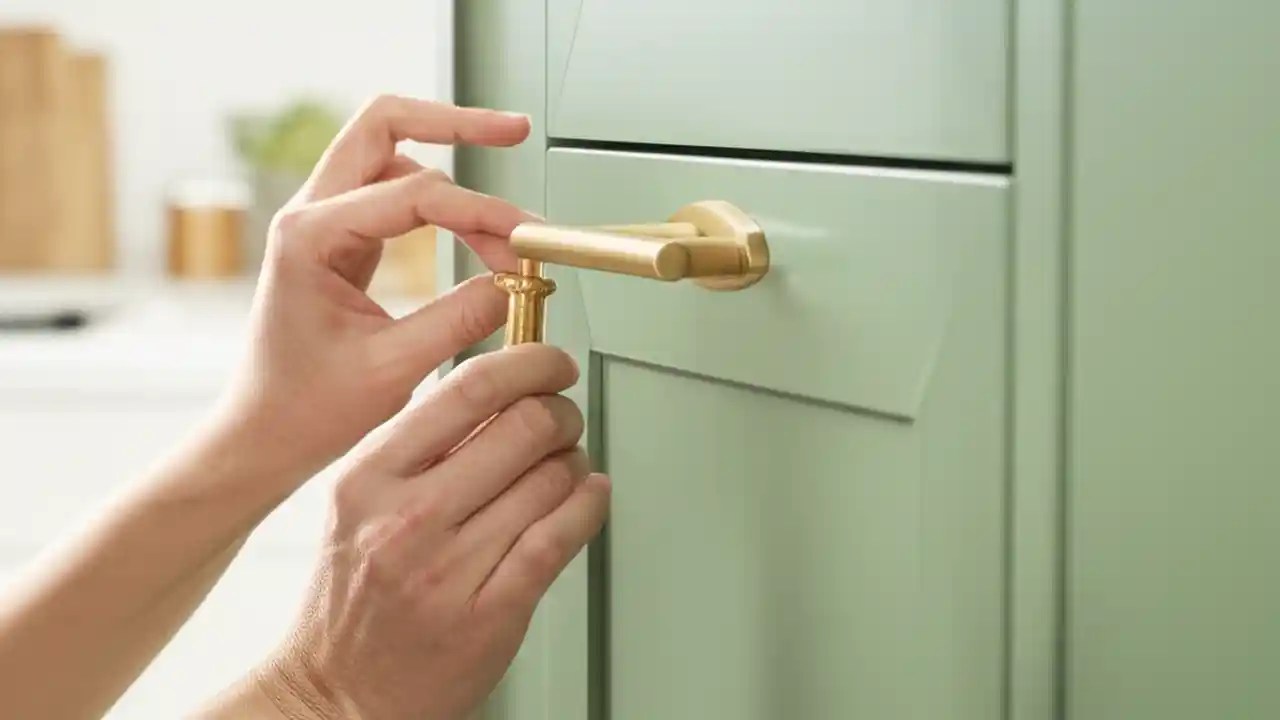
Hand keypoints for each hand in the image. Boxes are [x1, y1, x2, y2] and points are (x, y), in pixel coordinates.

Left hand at [214, 95, 535, 486]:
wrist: (262, 435)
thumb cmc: (307, 409)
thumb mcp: (394, 369)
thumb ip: (460, 320)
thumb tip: (515, 285)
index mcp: (309, 237)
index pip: (416, 194)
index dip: (481, 212)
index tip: (525, 240)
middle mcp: (309, 215)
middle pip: (386, 125)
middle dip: (455, 123)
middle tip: (514, 131)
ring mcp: (323, 224)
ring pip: (392, 154)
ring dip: (453, 163)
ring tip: (503, 202)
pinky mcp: (341, 242)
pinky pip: (394, 196)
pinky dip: (440, 202)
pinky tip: (474, 224)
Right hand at [253, 343, 610, 719]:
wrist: (337, 695)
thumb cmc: (351, 602)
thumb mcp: (357, 505)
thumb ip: (419, 449)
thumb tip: (499, 391)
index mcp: (369, 477)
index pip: (466, 390)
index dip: (527, 362)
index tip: (550, 362)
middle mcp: (407, 519)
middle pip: (521, 426)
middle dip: (561, 411)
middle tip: (565, 415)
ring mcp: (451, 568)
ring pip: (550, 478)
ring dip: (575, 460)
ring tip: (568, 464)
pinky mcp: (492, 611)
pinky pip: (563, 535)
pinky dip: (590, 503)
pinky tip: (589, 494)